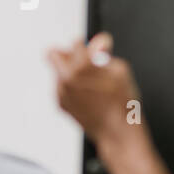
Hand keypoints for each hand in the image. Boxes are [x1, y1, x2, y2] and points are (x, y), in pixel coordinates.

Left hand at [47, 32, 142, 146]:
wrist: (116, 132)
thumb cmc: (121, 103)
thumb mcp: (120, 70)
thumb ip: (105, 51)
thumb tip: (100, 41)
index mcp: (81, 67)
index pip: (75, 43)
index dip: (86, 45)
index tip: (91, 50)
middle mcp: (66, 79)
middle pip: (52, 54)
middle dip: (66, 54)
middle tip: (80, 60)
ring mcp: (61, 93)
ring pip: (58, 72)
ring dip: (70, 72)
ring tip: (90, 83)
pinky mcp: (60, 104)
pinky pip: (61, 88)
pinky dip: (71, 88)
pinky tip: (88, 95)